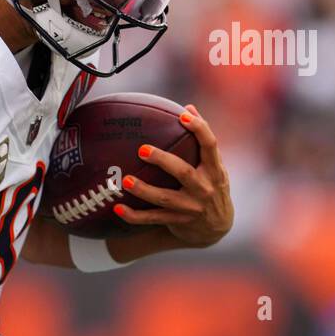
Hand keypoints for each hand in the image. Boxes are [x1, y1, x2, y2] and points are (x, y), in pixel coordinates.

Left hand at [113, 103, 233, 247]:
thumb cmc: (212, 186)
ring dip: (144, 190)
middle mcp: (205, 188)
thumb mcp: (214, 166)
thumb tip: (188, 107)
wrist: (217, 228)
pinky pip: (153, 219)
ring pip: (165, 199)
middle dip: (163, 161)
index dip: (199, 129)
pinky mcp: (178, 222)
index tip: (183, 115)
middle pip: (184, 172)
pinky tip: (117, 208)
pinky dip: (135, 216)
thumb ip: (201, 140)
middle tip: (142, 149)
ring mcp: (191, 207)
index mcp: (214, 170)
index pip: (210, 146)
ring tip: (125, 180)